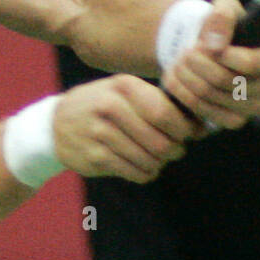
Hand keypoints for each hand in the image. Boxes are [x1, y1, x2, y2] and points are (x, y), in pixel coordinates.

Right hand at [53, 75, 205, 182]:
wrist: (56, 123)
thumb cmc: (104, 104)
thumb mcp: (126, 91)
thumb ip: (160, 103)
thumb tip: (203, 126)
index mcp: (124, 86)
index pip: (166, 113)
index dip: (184, 129)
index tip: (189, 134)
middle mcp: (110, 107)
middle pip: (162, 142)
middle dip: (175, 150)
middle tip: (174, 149)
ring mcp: (100, 133)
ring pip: (150, 161)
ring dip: (159, 163)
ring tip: (156, 157)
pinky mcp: (94, 157)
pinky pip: (136, 173)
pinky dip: (146, 173)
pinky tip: (141, 165)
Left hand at [162, 0, 259, 129]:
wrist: (212, 49)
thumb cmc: (225, 27)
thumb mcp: (225, 8)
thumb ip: (223, 15)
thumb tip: (215, 45)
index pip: (251, 63)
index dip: (221, 54)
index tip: (203, 44)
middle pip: (226, 80)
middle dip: (197, 62)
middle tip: (184, 52)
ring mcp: (255, 108)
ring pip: (211, 94)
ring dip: (186, 76)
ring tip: (178, 61)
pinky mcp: (235, 120)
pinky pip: (204, 111)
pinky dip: (183, 93)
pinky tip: (176, 78)